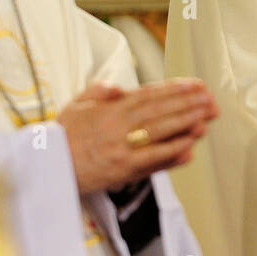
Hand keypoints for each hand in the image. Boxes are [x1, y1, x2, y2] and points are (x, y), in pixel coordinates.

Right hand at [59, 77, 217, 194]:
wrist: (45, 167)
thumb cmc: (61, 136)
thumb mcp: (76, 105)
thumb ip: (99, 92)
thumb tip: (119, 87)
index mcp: (110, 109)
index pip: (149, 94)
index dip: (175, 89)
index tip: (196, 85)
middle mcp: (118, 126)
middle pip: (160, 111)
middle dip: (188, 104)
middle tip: (211, 99)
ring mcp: (122, 149)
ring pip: (160, 133)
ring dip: (186, 125)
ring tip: (207, 117)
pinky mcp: (122, 170)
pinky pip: (151, 161)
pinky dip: (171, 154)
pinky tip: (189, 148)